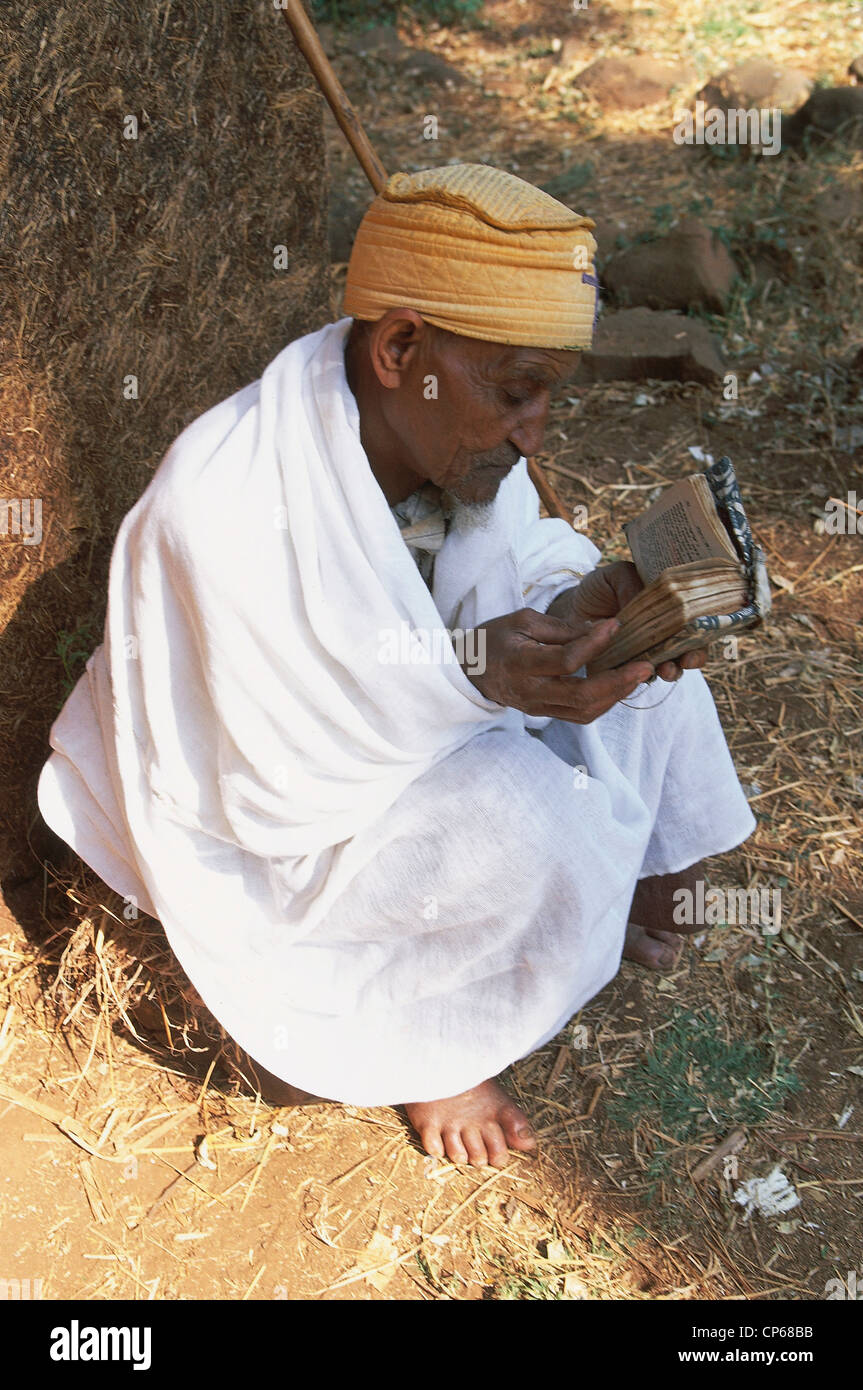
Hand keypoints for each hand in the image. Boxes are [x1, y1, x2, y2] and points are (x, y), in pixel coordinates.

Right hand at [461, 607, 654, 724]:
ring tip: (637, 675)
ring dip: (617, 695)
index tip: (615, 625)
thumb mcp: (523, 621)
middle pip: (582, 696)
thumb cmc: (495, 639)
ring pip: (586, 711)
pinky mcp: (545, 714)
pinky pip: (581, 715)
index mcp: (521, 663)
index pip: (566, 660)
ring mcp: (538, 707)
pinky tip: (619, 685)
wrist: (469, 671)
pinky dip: (605, 702)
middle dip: (618, 682)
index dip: (594, 644)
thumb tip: (600, 630)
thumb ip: (562, 628)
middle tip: (644, 665)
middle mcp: (531, 691)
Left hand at [547, 562, 708, 682]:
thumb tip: (640, 603)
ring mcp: (647, 653)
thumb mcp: (616, 576)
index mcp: (669, 606)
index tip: (697, 636)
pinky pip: (639, 678)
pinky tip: (640, 676)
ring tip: (666, 671)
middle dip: (691, 656)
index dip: (701, 629)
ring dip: (671, 670)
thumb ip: (631, 586)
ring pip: (668, 665)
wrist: (570, 609)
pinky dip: (642, 678)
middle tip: (685, 660)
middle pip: (688, 647)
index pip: (695, 619)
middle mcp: (664, 633)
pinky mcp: (627, 670)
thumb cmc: (600, 588)